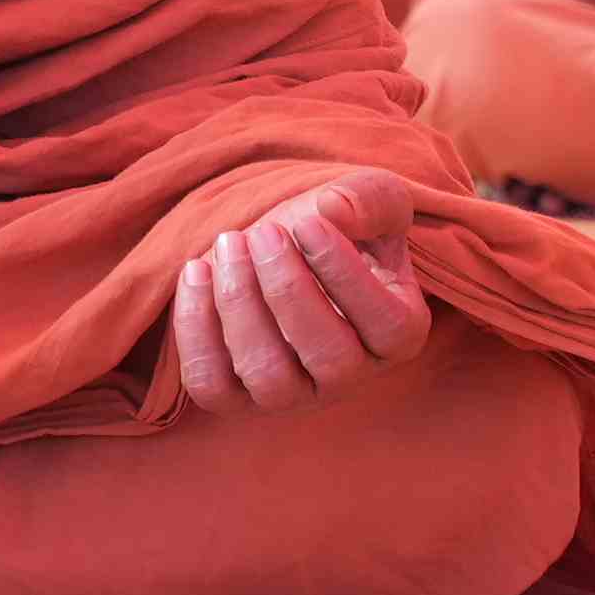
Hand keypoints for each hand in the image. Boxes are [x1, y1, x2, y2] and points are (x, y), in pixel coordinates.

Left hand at [171, 170, 432, 417]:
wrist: (284, 242)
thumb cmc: (338, 225)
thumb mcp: (370, 197)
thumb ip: (367, 198)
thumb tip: (332, 210)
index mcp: (399, 334)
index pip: (387, 326)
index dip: (345, 275)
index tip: (308, 223)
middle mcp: (350, 376)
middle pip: (328, 356)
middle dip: (287, 287)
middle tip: (265, 232)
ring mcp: (293, 394)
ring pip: (268, 376)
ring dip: (240, 305)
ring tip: (230, 243)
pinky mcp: (238, 398)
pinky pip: (211, 386)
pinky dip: (195, 330)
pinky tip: (197, 270)